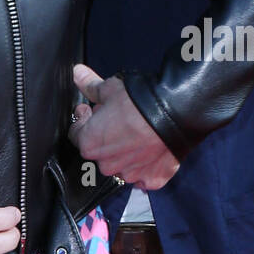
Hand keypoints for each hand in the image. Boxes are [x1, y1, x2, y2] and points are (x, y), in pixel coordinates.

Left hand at [68, 65, 180, 189]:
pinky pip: (143, 175)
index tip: (91, 109)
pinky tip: (150, 150)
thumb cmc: (139, 102)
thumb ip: (90, 86)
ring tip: (136, 133)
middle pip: (99, 150)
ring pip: (121, 164)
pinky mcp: (151, 180)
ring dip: (124, 152)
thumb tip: (77, 74)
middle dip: (105, 135)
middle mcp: (106, 165)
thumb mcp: (110, 88)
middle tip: (117, 119)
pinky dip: (145, 165)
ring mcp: (129, 175)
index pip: (77, 133)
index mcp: (90, 143)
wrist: (176, 113)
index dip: (84, 119)